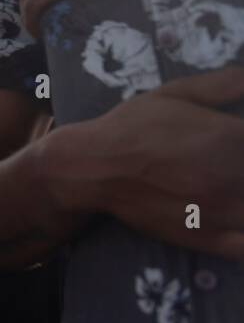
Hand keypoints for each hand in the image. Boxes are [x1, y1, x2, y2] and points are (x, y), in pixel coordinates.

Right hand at [61, 66, 243, 259]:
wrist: (94, 167)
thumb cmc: (134, 126)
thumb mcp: (176, 94)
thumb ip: (225, 84)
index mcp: (234, 137)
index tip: (237, 141)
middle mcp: (236, 175)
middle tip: (229, 165)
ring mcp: (225, 211)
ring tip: (231, 189)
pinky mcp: (210, 238)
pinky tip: (235, 219)